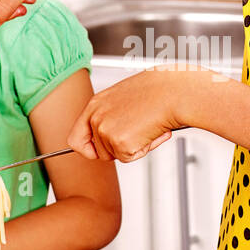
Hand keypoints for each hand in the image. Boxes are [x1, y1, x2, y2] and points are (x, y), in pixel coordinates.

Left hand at [67, 67, 202, 161]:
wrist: (173, 92)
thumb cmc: (157, 91)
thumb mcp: (123, 98)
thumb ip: (110, 116)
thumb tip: (108, 135)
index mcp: (95, 105)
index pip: (76, 138)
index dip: (87, 148)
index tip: (96, 151)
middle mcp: (96, 118)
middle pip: (98, 152)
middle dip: (117, 149)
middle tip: (135, 134)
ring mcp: (106, 131)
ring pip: (115, 156)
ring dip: (132, 148)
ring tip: (145, 127)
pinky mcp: (120, 144)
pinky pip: (130, 158)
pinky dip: (143, 150)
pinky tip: (150, 132)